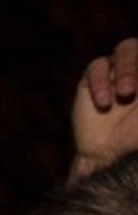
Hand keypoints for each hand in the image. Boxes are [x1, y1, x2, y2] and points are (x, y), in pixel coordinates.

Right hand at [72, 37, 137, 181]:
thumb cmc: (137, 136)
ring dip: (127, 69)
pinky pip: (97, 66)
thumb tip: (136, 87)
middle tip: (132, 90)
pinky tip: (104, 102)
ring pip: (126, 49)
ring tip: (124, 93)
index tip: (137, 91)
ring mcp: (118, 71)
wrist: (110, 153)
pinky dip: (101, 82)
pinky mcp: (93, 79)